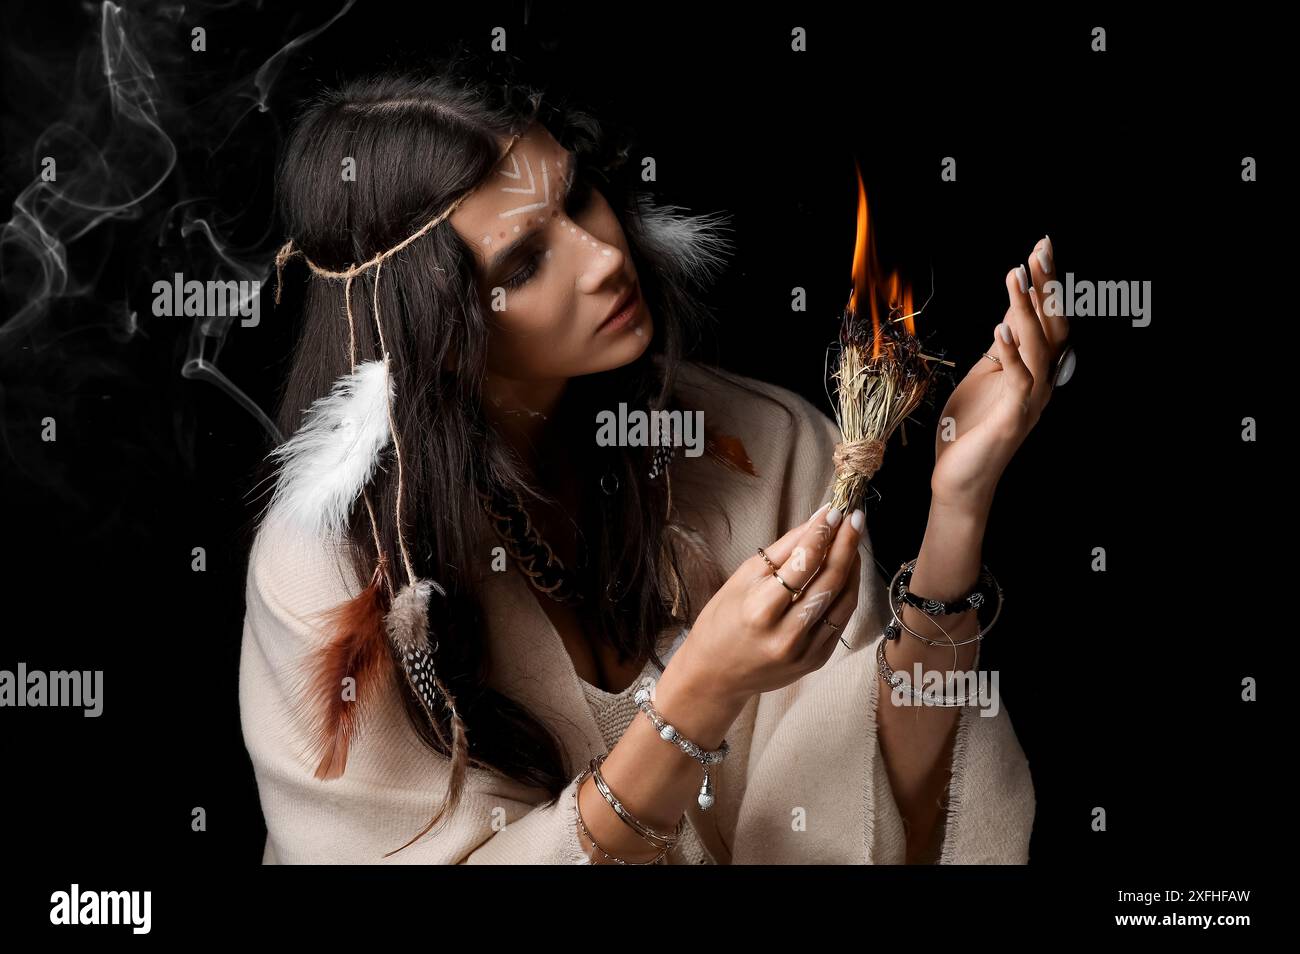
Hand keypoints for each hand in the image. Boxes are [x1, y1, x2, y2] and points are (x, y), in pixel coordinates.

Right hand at [666, 502, 864, 711]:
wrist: (715, 675)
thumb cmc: (723, 621)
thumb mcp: (742, 579)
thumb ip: (782, 551)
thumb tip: (816, 522)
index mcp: (760, 610)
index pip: (802, 563)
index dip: (822, 533)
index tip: (835, 510)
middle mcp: (786, 634)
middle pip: (829, 580)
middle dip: (846, 544)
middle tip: (855, 517)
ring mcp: (804, 652)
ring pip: (843, 600)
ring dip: (853, 566)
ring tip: (853, 540)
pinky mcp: (816, 661)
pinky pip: (841, 619)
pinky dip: (847, 591)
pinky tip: (847, 571)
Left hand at [930, 236, 1069, 511]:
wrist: (961, 479)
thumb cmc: (970, 428)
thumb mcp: (985, 374)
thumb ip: (1004, 344)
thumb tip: (1011, 308)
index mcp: (1036, 369)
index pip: (1047, 318)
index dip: (1046, 283)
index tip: (1042, 247)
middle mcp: (1042, 382)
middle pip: (1052, 326)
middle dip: (1046, 287)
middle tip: (1039, 251)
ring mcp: (1030, 400)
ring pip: (1038, 348)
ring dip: (1025, 311)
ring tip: (1015, 279)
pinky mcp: (1012, 418)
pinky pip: (1018, 381)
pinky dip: (1011, 354)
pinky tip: (1000, 331)